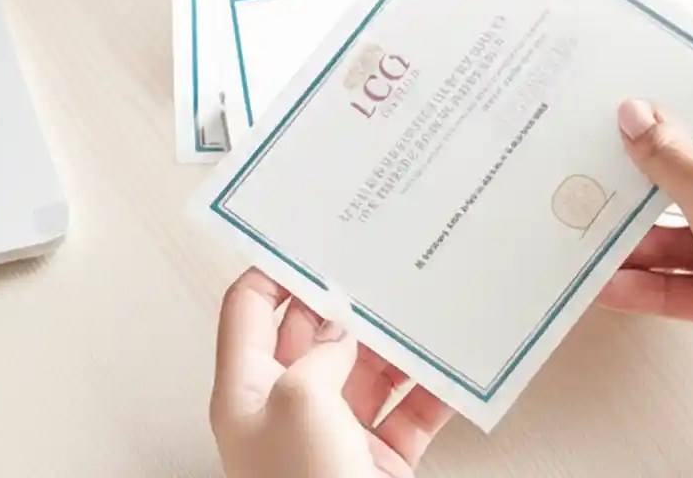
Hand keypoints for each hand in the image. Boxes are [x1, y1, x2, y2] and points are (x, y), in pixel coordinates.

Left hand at [211, 269, 453, 477]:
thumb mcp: (299, 403)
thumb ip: (316, 355)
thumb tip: (338, 332)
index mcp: (244, 393)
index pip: (249, 310)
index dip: (275, 269)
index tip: (307, 237)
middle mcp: (285, 410)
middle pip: (311, 336)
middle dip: (344, 301)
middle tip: (373, 263)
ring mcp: (331, 436)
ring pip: (364, 370)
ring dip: (394, 341)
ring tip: (418, 304)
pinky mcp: (375, 461)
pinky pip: (405, 412)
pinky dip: (429, 388)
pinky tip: (449, 364)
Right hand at [601, 95, 692, 428]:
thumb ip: (665, 156)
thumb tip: (634, 111)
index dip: (652, 116)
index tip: (602, 118)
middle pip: (685, 175)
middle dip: (633, 190)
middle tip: (580, 186)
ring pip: (684, 232)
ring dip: (638, 246)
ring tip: (585, 250)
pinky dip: (658, 282)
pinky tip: (613, 288)